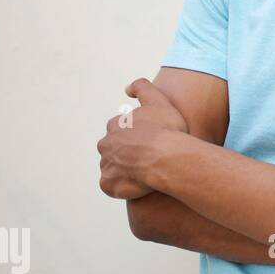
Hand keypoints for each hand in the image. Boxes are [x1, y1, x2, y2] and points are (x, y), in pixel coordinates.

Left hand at [97, 78, 188, 199]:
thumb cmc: (167, 130)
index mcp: (114, 125)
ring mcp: (106, 166)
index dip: (137, 134)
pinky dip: (121, 187)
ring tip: (147, 172)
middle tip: (149, 156)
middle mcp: (106, 145)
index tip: (151, 138)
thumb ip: (142, 87)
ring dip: (126, 169)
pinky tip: (139, 185)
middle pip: (114, 149)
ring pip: (113, 168)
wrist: (169, 158)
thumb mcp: (158, 100)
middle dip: (128, 152)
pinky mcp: (108, 185)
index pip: (120, 129)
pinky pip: (112, 186)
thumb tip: (126, 89)